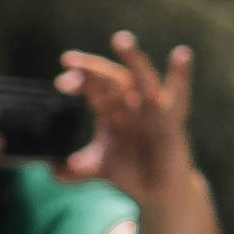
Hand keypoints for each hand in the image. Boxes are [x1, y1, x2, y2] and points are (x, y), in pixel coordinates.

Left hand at [58, 32, 197, 196]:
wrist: (158, 193)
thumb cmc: (131, 172)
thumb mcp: (98, 169)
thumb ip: (75, 169)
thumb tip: (52, 172)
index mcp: (112, 109)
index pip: (93, 87)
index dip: (78, 81)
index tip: (62, 83)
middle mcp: (131, 104)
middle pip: (111, 79)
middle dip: (93, 71)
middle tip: (72, 62)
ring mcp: (152, 110)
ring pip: (141, 79)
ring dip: (132, 59)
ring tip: (121, 39)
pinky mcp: (171, 121)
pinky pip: (178, 97)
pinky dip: (181, 75)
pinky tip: (181, 54)